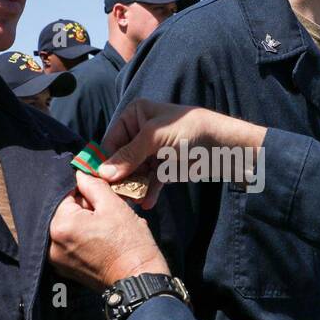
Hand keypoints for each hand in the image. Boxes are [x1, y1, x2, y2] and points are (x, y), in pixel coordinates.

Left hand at [49, 171, 169, 291]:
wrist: (139, 278)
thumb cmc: (129, 243)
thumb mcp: (114, 206)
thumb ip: (94, 186)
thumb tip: (81, 175)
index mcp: (62, 225)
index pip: (65, 195)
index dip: (84, 191)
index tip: (101, 195)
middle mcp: (53, 243)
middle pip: (64, 213)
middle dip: (83, 209)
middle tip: (106, 213)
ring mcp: (57, 260)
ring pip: (67, 230)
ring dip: (82, 224)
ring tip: (105, 228)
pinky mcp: (66, 270)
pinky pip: (69, 246)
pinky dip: (81, 240)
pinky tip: (100, 241)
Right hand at [99, 100, 266, 209]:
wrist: (220, 144)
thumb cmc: (188, 129)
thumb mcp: (154, 137)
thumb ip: (129, 155)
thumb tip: (104, 173)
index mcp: (134, 116)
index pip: (111, 140)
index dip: (105, 160)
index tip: (99, 180)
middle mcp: (138, 133)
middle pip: (120, 159)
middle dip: (119, 177)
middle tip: (116, 195)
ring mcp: (149, 152)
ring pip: (133, 173)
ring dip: (132, 187)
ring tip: (131, 201)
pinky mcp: (161, 168)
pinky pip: (149, 182)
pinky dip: (147, 192)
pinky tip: (147, 203)